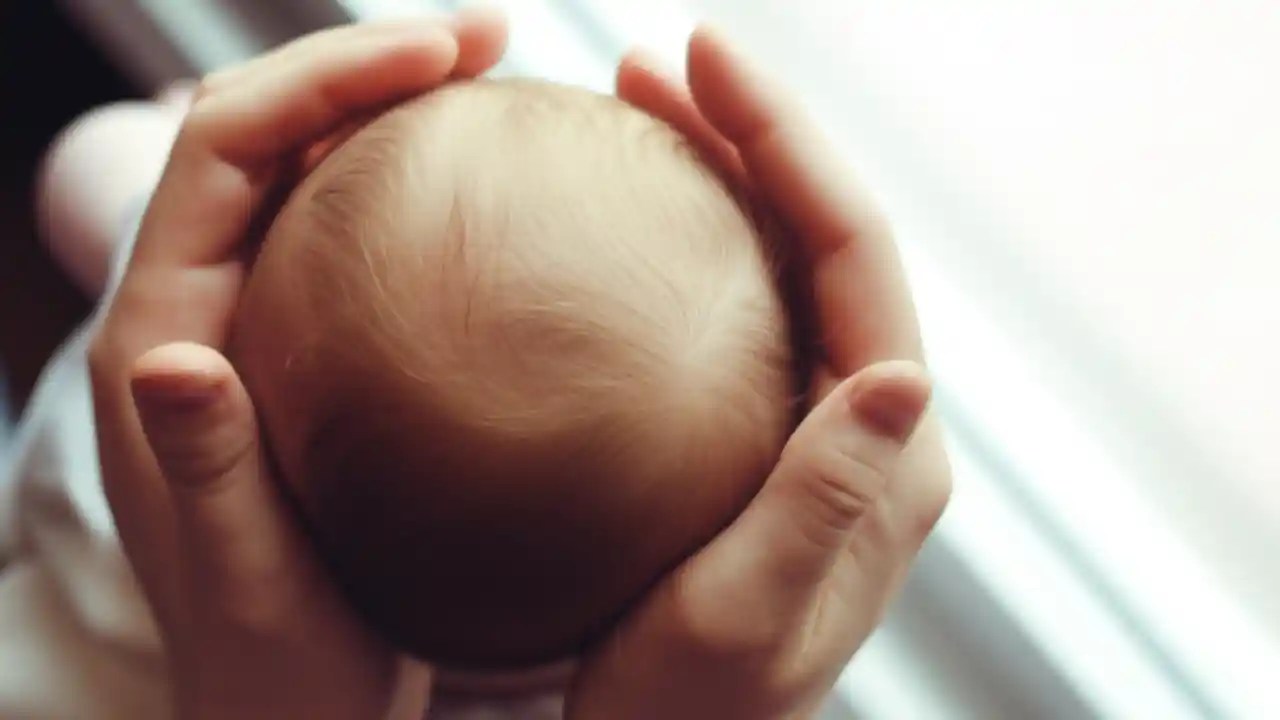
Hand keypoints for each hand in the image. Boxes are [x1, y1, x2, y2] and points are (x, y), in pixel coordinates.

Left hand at [87, 12, 507, 719]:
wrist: (288, 714)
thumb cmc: (272, 663)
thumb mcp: (244, 580)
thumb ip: (205, 466)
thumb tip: (175, 355)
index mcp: (157, 337)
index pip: (222, 148)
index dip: (321, 74)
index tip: (444, 52)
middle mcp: (194, 311)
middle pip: (263, 131)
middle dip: (364, 62)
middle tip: (490, 38)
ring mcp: (252, 330)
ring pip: (309, 174)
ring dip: (390, 111)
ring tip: (494, 82)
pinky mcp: (305, 358)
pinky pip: (353, 241)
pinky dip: (414, 194)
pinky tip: (495, 200)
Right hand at [566, 27, 952, 718]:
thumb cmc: (685, 716)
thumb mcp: (742, 621)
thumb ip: (826, 502)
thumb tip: (904, 370)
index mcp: (888, 450)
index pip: (855, 251)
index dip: (787, 142)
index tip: (701, 53)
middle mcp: (868, 425)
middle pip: (824, 239)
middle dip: (750, 138)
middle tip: (646, 68)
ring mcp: (814, 432)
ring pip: (782, 266)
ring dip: (721, 180)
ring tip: (636, 113)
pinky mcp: (760, 445)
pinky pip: (741, 315)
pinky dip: (692, 249)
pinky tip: (627, 226)